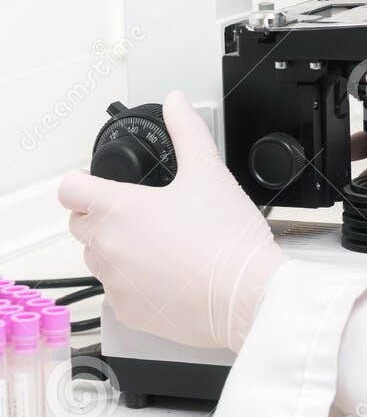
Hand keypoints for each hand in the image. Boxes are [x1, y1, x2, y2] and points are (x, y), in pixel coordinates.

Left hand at [59, 93, 286, 351]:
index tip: (96, 182)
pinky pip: (117, 292)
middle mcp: (107, 248)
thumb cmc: (227, 240)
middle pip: (80, 224)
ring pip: (98, 259)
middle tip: (140, 212)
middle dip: (100, 215)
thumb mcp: (208, 172)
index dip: (81, 181)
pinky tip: (168, 275)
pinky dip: (134, 283)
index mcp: (118, 209)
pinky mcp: (128, 313)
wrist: (246, 295)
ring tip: (159, 244)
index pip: (69, 190)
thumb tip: (177, 103)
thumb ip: (187, 131)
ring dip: (115, 249)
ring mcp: (115, 284)